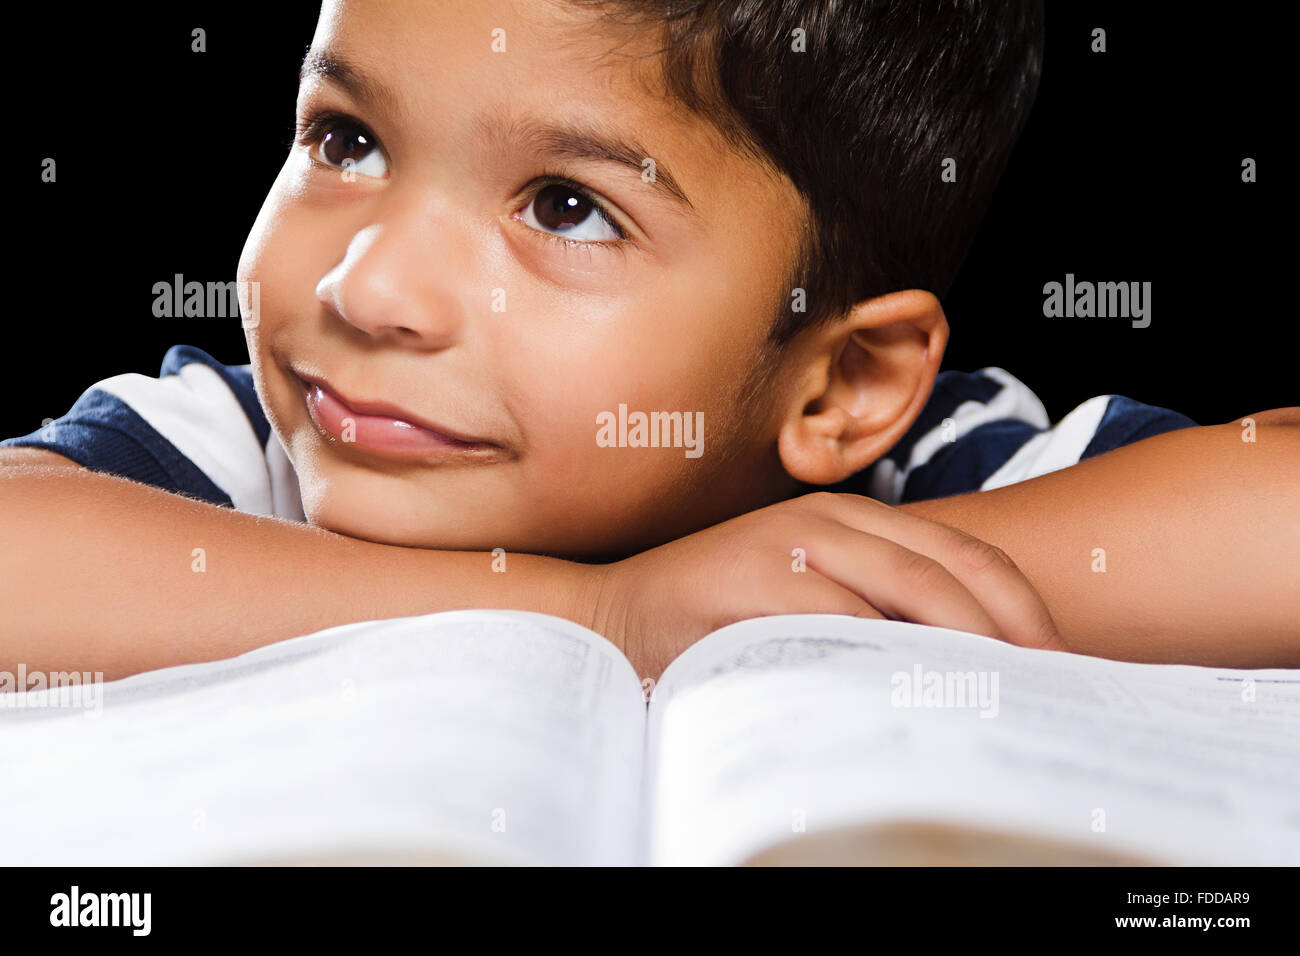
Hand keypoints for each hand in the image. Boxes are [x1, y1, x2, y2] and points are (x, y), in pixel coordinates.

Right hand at [585, 491, 1067, 679]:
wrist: (613, 615)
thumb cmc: (716, 614)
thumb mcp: (803, 591)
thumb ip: (870, 606)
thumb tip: (964, 662)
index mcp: (848, 516)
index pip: (964, 552)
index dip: (1021, 607)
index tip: (1057, 663)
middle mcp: (826, 519)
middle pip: (951, 570)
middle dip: (1012, 633)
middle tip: (1048, 691)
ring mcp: (789, 544)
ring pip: (908, 591)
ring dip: (962, 648)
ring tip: (996, 698)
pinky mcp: (754, 581)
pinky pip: (841, 623)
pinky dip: (887, 660)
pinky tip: (912, 699)